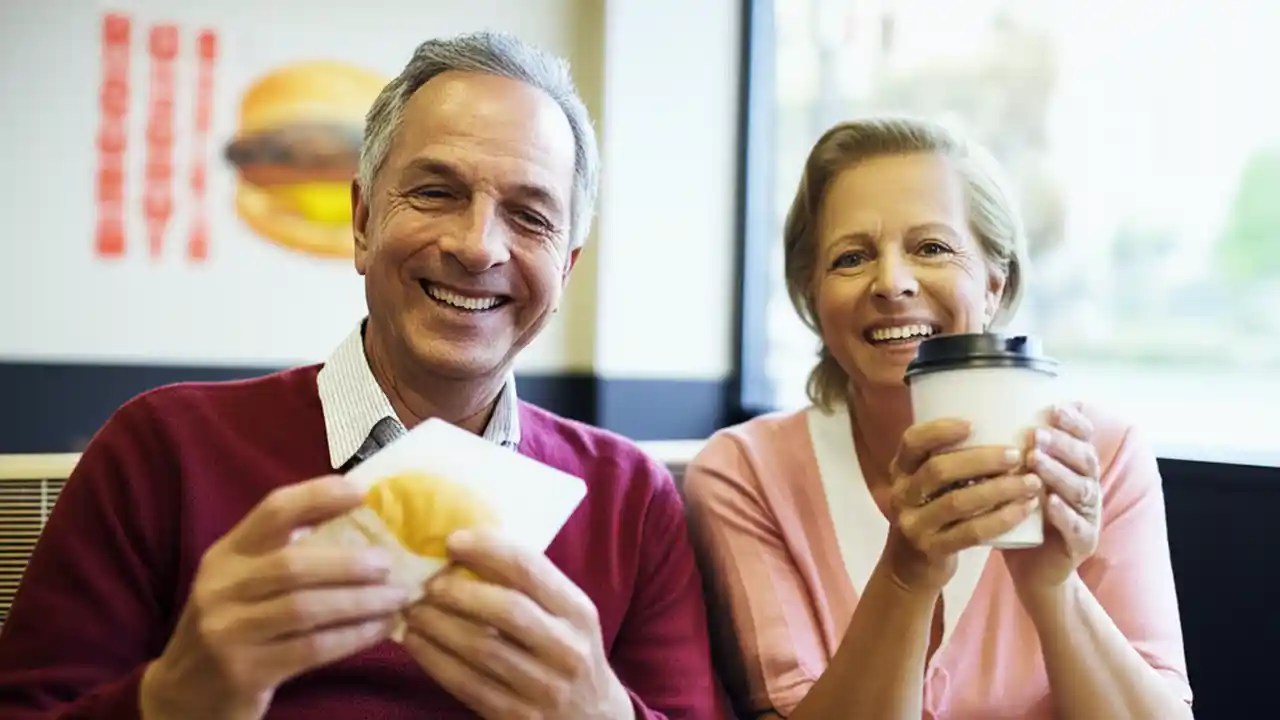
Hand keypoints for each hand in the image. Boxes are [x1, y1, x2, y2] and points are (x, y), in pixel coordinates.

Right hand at [140, 476, 408, 719]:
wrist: (183, 696)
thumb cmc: (231, 628)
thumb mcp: (241, 584)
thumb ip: (283, 554)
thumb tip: (356, 522)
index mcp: (225, 555)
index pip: (272, 511)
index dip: (318, 496)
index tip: (361, 492)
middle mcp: (220, 588)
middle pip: (293, 563)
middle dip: (349, 561)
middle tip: (390, 562)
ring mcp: (227, 631)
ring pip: (305, 608)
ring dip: (360, 601)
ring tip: (398, 596)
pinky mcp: (243, 672)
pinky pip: (311, 649)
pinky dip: (353, 636)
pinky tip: (381, 628)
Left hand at [403, 530, 632, 719]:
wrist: (592, 719)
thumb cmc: (569, 653)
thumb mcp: (568, 616)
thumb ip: (530, 587)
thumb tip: (466, 549)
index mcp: (578, 612)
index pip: (530, 569)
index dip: (487, 550)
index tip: (452, 540)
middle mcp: (566, 648)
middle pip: (507, 610)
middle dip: (459, 591)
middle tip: (427, 583)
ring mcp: (544, 687)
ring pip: (482, 649)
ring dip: (439, 625)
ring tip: (413, 610)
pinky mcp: (518, 717)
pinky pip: (468, 685)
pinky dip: (435, 660)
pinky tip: (416, 643)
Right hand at [885, 419, 1042, 593]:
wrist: (911, 567)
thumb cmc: (931, 513)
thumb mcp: (926, 485)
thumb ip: (947, 461)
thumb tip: (999, 425)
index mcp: (900, 471)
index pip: (911, 442)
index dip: (939, 430)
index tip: (973, 423)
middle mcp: (901, 495)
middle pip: (939, 470)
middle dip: (982, 459)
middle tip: (1017, 455)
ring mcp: (914, 524)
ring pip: (959, 502)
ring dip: (999, 490)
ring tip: (1032, 482)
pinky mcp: (932, 549)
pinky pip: (971, 532)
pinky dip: (1001, 519)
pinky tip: (1025, 509)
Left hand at [1004, 403, 1102, 599]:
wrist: (1035, 572)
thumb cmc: (1022, 519)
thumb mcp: (1017, 483)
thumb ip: (1009, 458)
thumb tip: (971, 420)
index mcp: (1075, 470)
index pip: (1082, 439)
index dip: (1073, 422)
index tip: (1053, 407)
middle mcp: (1087, 488)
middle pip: (1084, 459)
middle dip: (1060, 444)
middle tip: (1035, 434)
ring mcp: (1088, 516)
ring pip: (1080, 490)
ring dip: (1057, 473)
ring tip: (1034, 460)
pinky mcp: (1083, 543)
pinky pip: (1077, 527)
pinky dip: (1064, 514)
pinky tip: (1049, 503)